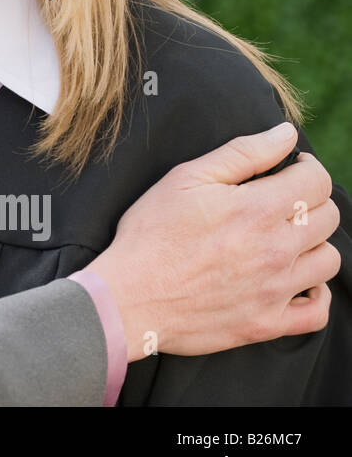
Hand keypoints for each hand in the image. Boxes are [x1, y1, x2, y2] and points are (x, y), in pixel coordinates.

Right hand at [85, 122, 339, 362]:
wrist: (127, 296)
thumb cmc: (150, 233)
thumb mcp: (185, 179)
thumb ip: (242, 153)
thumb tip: (286, 133)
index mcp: (257, 209)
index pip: (318, 182)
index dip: (307, 168)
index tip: (291, 169)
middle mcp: (276, 250)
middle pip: (328, 218)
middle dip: (310, 201)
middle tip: (280, 202)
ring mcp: (275, 290)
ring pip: (329, 260)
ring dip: (312, 244)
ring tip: (284, 239)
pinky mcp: (267, 323)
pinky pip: (317, 312)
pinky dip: (315, 294)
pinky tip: (295, 281)